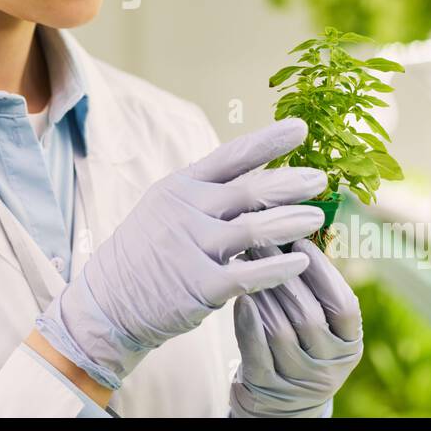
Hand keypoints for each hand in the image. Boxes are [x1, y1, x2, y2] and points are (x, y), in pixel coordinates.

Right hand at [35, 118, 325, 390]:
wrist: (109, 302)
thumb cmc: (146, 251)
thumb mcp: (164, 207)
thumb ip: (205, 193)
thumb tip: (256, 175)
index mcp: (180, 187)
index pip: (231, 156)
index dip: (268, 141)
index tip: (301, 128)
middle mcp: (187, 212)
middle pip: (250, 190)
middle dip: (291, 182)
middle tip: (322, 179)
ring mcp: (193, 248)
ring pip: (255, 230)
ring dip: (292, 222)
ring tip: (318, 218)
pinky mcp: (201, 286)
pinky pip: (250, 274)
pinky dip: (278, 267)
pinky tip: (301, 262)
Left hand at [230, 237, 363, 416]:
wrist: (281, 399)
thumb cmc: (298, 342)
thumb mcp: (320, 322)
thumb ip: (315, 288)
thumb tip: (298, 225)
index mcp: (349, 343)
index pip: (344, 305)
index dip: (323, 272)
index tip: (300, 239)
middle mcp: (330, 364)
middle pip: (309, 316)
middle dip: (284, 273)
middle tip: (262, 238)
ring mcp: (300, 379)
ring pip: (281, 331)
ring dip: (263, 293)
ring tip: (246, 260)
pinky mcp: (269, 389)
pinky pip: (258, 353)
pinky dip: (249, 324)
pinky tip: (240, 297)